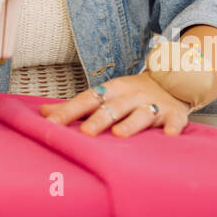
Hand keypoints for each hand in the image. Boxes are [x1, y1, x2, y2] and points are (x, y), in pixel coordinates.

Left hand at [39, 72, 190, 137]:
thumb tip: (43, 114)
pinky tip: (168, 136)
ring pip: (141, 114)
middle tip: (86, 132)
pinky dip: (172, 129)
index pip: (86, 100)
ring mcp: (153, 105)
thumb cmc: (129, 94)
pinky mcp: (174, 115)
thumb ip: (75, 106)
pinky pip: (174, 122)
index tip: (51, 124)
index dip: (69, 112)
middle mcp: (130, 96)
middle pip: (113, 108)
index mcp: (111, 90)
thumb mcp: (103, 95)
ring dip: (130, 124)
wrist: (172, 80)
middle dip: (99, 119)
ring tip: (119, 134)